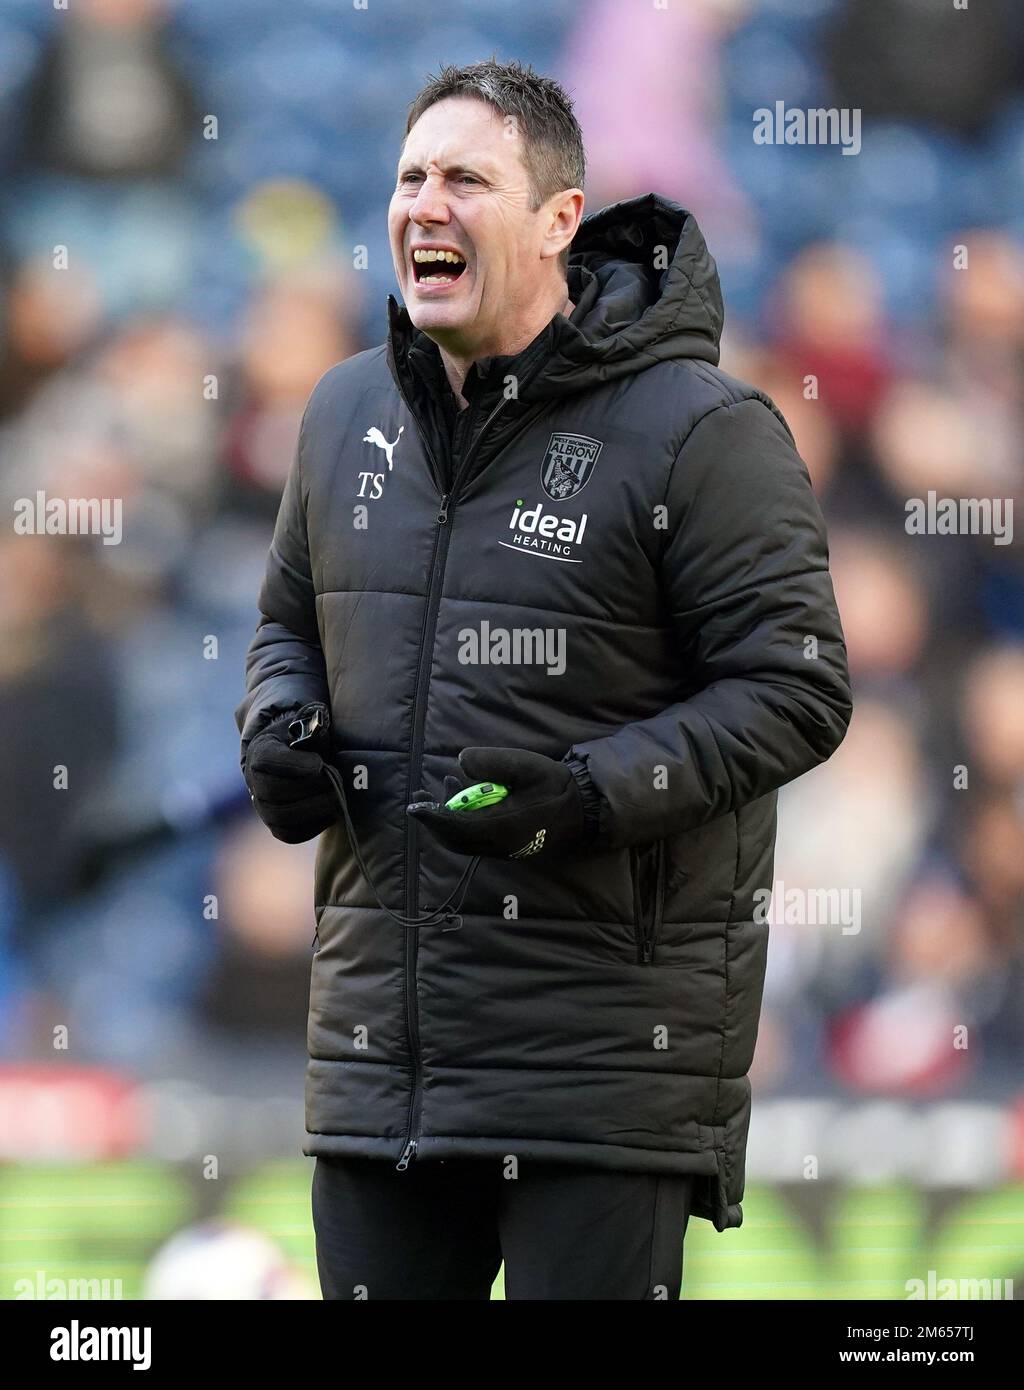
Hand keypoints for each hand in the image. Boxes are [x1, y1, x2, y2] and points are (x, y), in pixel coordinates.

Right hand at [243, 708, 337, 843]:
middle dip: (310, 787)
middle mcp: (255, 781)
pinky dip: (314, 826)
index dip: (295, 764)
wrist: (297, 761)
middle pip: (274, 791)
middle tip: (336, 779)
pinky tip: (331, 812)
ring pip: (282, 816)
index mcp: (261, 751)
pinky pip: (291, 834)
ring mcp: (262, 806)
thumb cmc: (305, 742)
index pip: (268, 760)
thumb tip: (320, 741)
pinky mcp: (276, 825)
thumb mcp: (307, 729)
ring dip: (315, 808)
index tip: (319, 764)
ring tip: (337, 797)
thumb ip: (313, 734)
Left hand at [406, 747, 585, 859]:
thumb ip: (493, 762)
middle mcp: (498, 844)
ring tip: (445, 790)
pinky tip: (467, 802)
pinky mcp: (507, 848)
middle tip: (422, 798)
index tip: (415, 806)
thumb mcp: (527, 766)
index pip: (456, 826)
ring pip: (463, 842)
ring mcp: (503, 850)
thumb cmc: (556, 787)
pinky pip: (475, 841)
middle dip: (435, 820)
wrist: (583, 810)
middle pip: (454, 839)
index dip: (432, 817)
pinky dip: (462, 825)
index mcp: (502, 826)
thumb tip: (460, 760)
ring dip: (448, 821)